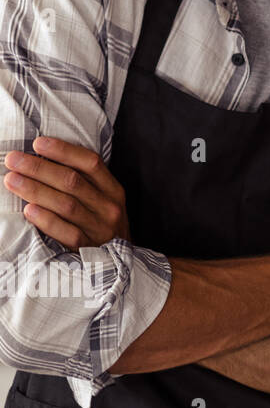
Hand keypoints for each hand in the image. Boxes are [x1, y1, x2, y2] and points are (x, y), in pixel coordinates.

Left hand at [3, 137, 128, 247]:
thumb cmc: (101, 225)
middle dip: (39, 168)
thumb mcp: (102, 200)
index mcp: (113, 190)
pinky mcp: (88, 249)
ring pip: (66, 205)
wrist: (120, 264)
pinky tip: (28, 210)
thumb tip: (43, 160)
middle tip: (13, 159)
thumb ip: (83, 183)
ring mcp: (100, 228)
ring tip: (11, 180)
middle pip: (73, 182)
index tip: (38, 143)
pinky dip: (47, 220)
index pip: (90, 163)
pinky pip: (67, 233)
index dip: (64, 151)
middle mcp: (109, 207)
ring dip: (36, 190)